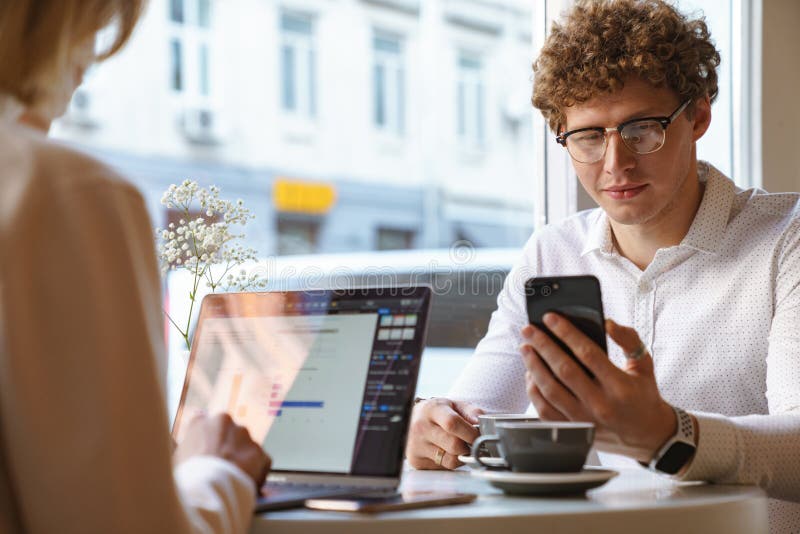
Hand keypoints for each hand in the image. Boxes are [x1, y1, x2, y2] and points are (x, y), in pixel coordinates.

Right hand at [174, 413, 271, 488]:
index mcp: (200, 422)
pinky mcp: (259, 452)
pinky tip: (246, 486)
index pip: (207, 427)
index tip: (210, 456)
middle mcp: (225, 422)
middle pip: (230, 435)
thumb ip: (185, 449)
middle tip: (222, 471)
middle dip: (229, 450)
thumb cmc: (185, 478)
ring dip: (243, 461)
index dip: (210, 444)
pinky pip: (261, 462)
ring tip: (232, 481)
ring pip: (246, 447)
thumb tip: (182, 449)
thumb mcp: (175, 459)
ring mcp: (244, 435)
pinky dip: (257, 473)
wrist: (205, 490)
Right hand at [406, 398, 482, 469]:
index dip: (470, 433)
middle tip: (469, 441)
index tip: (478, 436)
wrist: (414, 418)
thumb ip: (472, 412)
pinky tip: (445, 451)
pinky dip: (450, 461)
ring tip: (457, 445)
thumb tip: (483, 425)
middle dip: (467, 445)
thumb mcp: (455, 405)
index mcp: (432, 409)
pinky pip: (443, 467)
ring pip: (451, 460)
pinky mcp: (417, 461)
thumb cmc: (439, 412)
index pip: (452, 423)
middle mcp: (420, 427)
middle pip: (454, 445)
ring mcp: (416, 446)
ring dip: (460, 456)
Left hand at [520, 314, 675, 461]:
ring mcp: (585, 421)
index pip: (588, 354)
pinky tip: (530, 375)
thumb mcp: (644, 364)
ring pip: (551, 391)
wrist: (649, 436)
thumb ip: (628, 339)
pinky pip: (545, 411)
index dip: (567, 333)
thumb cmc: (643, 396)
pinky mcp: (574, 431)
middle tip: (528, 330)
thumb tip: (606, 322)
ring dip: (533, 366)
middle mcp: (601, 405)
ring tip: (525, 348)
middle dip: (542, 346)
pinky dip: (534, 391)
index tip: (550, 319)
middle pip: (564, 370)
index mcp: (620, 386)